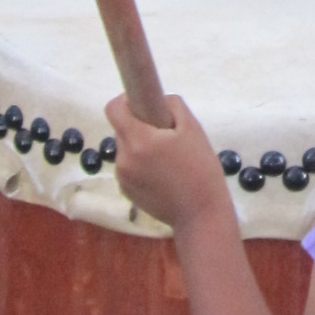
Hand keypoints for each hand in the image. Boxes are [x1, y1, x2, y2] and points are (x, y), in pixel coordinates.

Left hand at [106, 88, 231, 232]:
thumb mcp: (193, 128)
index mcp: (139, 140)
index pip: (113, 109)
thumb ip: (172, 106)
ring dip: (140, 147)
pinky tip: (162, 176)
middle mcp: (124, 158)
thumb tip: (157, 100)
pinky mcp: (125, 192)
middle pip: (121, 129)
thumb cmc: (200, 168)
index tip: (142, 105)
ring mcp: (122, 177)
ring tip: (167, 160)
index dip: (125, 101)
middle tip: (165, 136)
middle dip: (139, 126)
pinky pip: (129, 168)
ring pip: (126, 149)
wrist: (201, 214)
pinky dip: (140, 166)